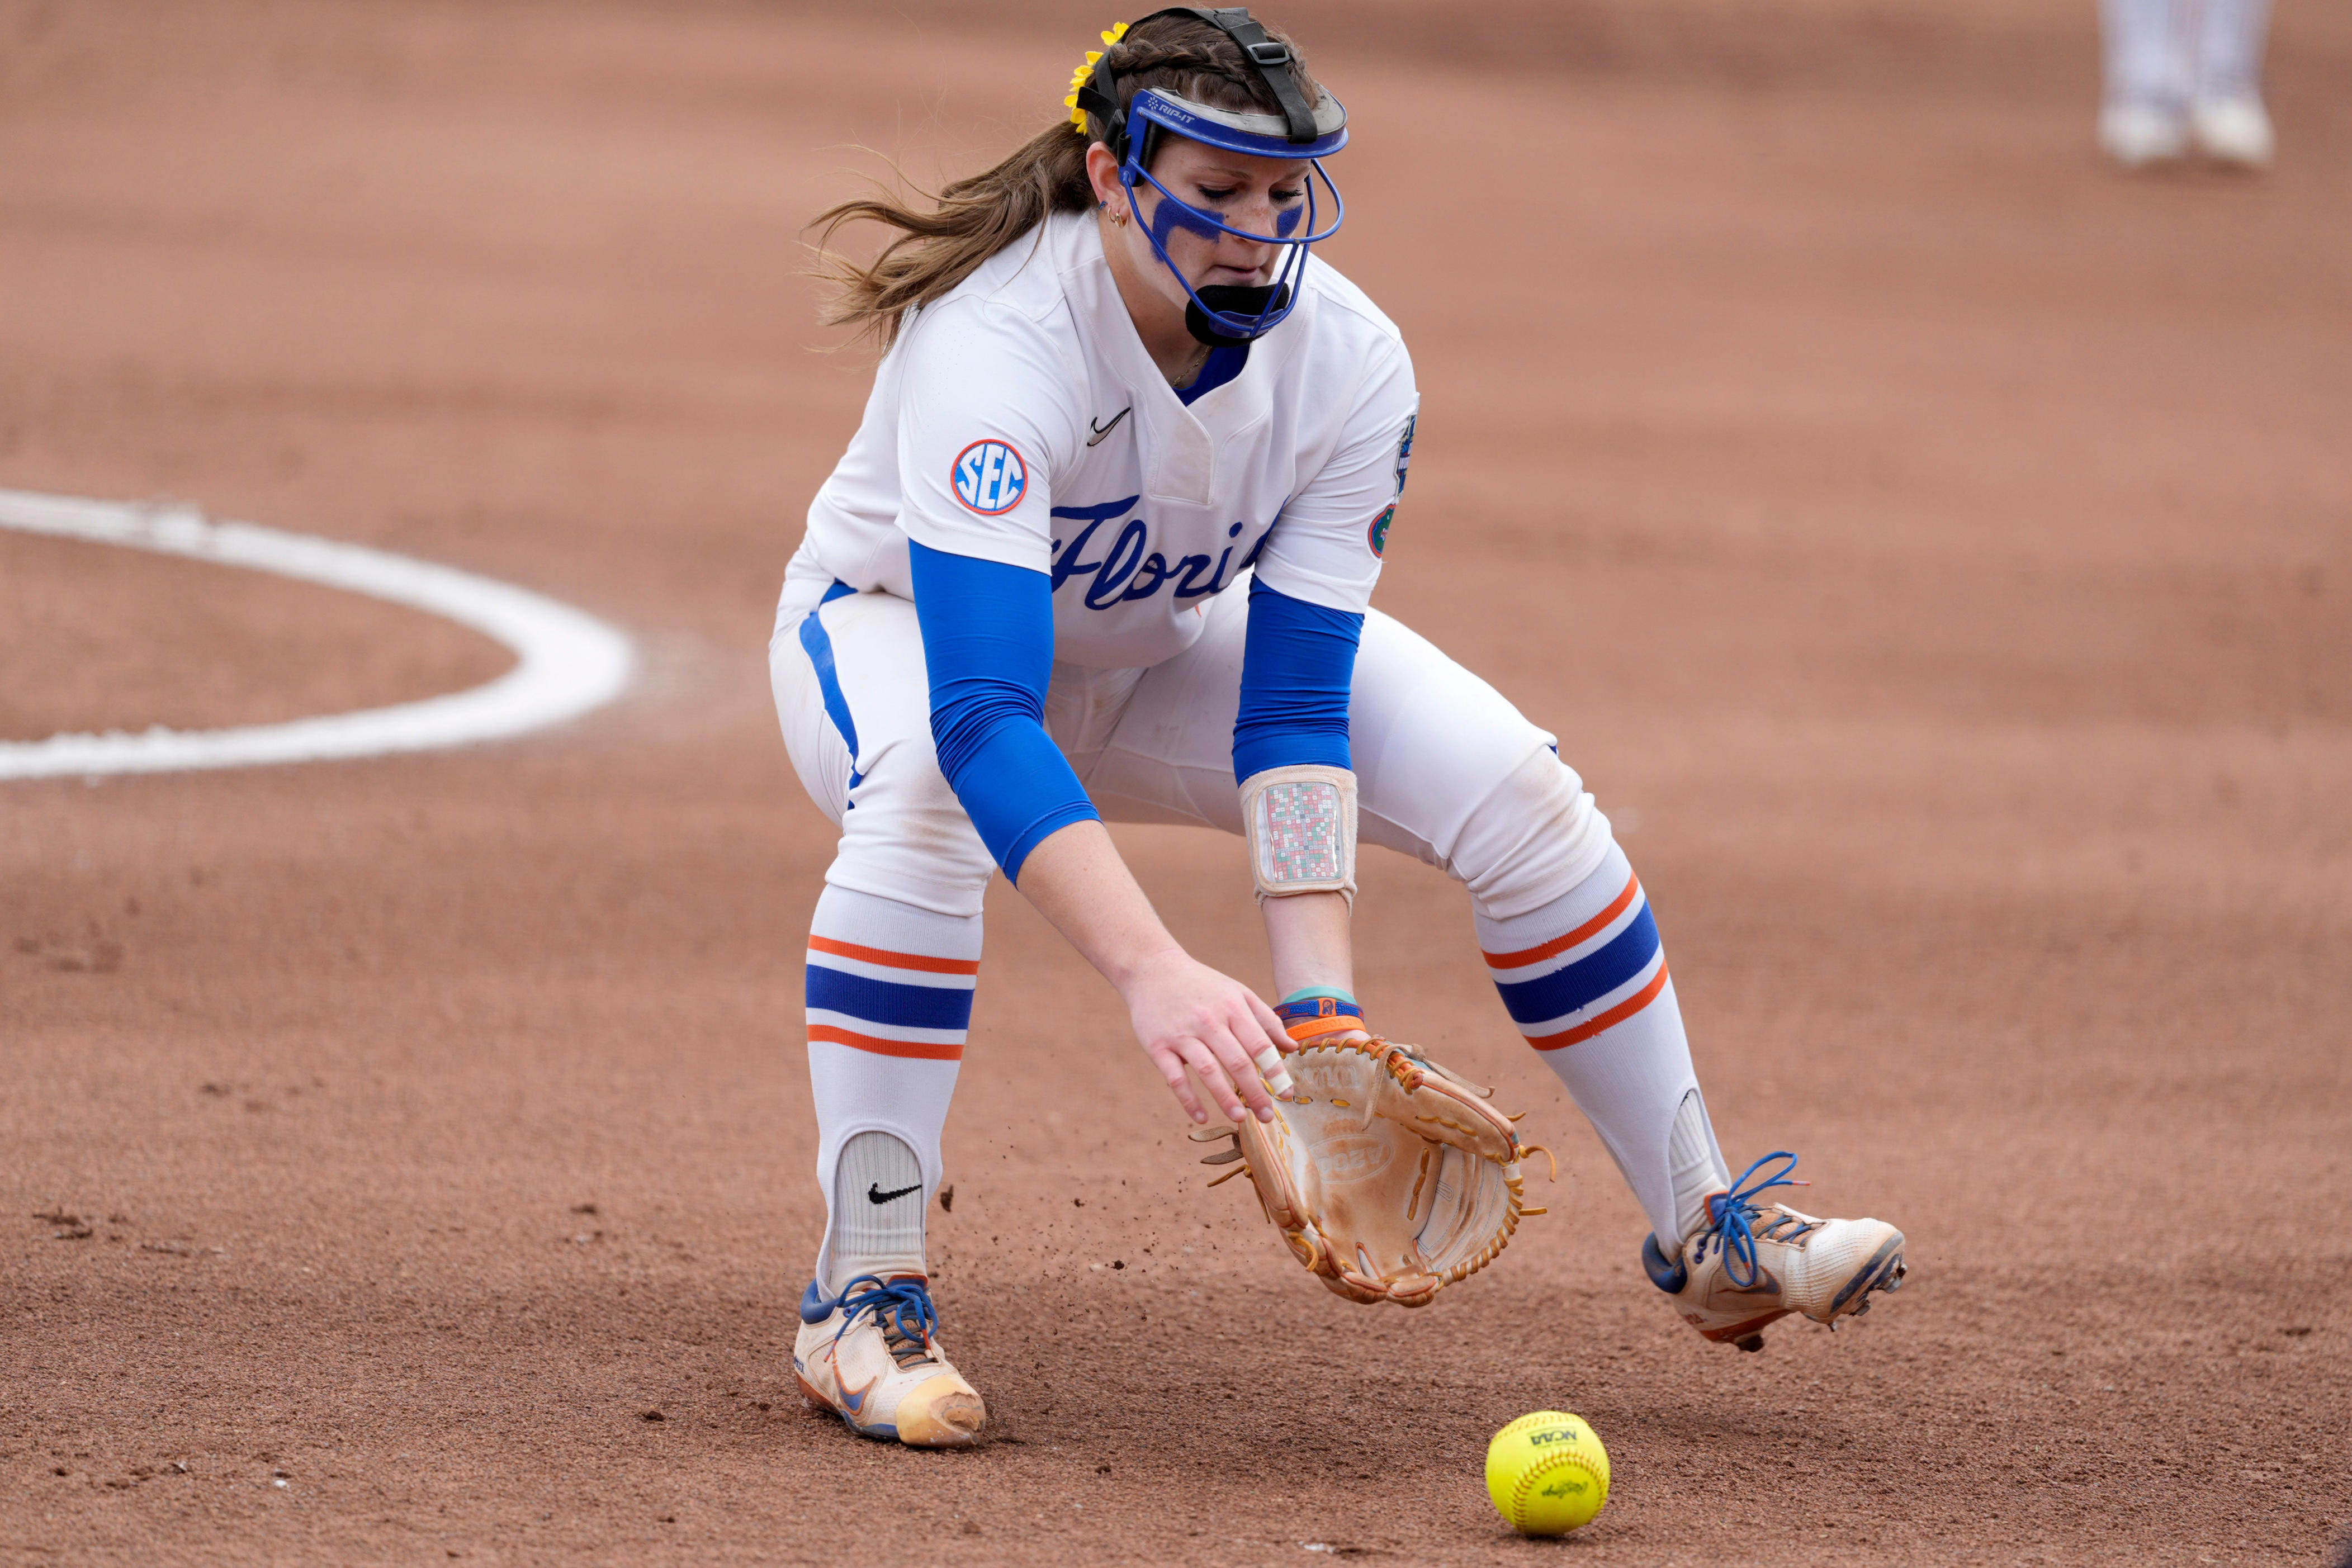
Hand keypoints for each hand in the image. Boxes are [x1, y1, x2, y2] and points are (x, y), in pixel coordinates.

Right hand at [1119, 947, 1292, 1125]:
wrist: (1152, 969)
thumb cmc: (1201, 985)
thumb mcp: (1237, 992)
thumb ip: (1265, 1019)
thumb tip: (1291, 1047)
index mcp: (1232, 1007)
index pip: (1259, 1045)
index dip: (1275, 1072)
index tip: (1287, 1094)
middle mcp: (1209, 1021)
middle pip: (1237, 1062)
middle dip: (1256, 1092)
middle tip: (1267, 1117)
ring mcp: (1182, 1034)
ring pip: (1208, 1071)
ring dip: (1226, 1098)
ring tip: (1241, 1119)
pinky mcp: (1158, 1046)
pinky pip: (1175, 1078)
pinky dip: (1189, 1100)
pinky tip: (1202, 1117)